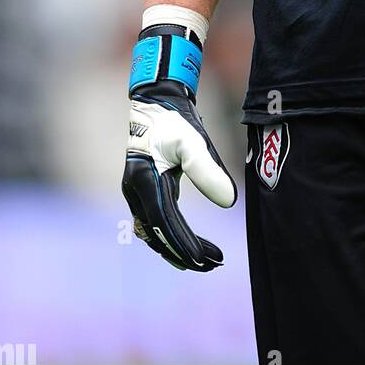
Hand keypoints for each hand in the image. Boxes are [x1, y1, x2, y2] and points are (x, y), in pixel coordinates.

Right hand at [122, 27, 235, 271]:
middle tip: (212, 265)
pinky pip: (155, 220)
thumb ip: (209, 171)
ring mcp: (136, 191)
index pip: (164, 223)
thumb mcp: (194, 142)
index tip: (203, 260)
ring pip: (154, 230)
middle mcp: (134, 190)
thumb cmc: (176, 119)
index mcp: (143, 181)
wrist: (157, 100)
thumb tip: (229, 202)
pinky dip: (171, 234)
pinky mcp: (144, 188)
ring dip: (177, 247)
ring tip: (205, 260)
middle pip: (157, 233)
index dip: (182, 244)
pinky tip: (189, 243)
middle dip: (183, 252)